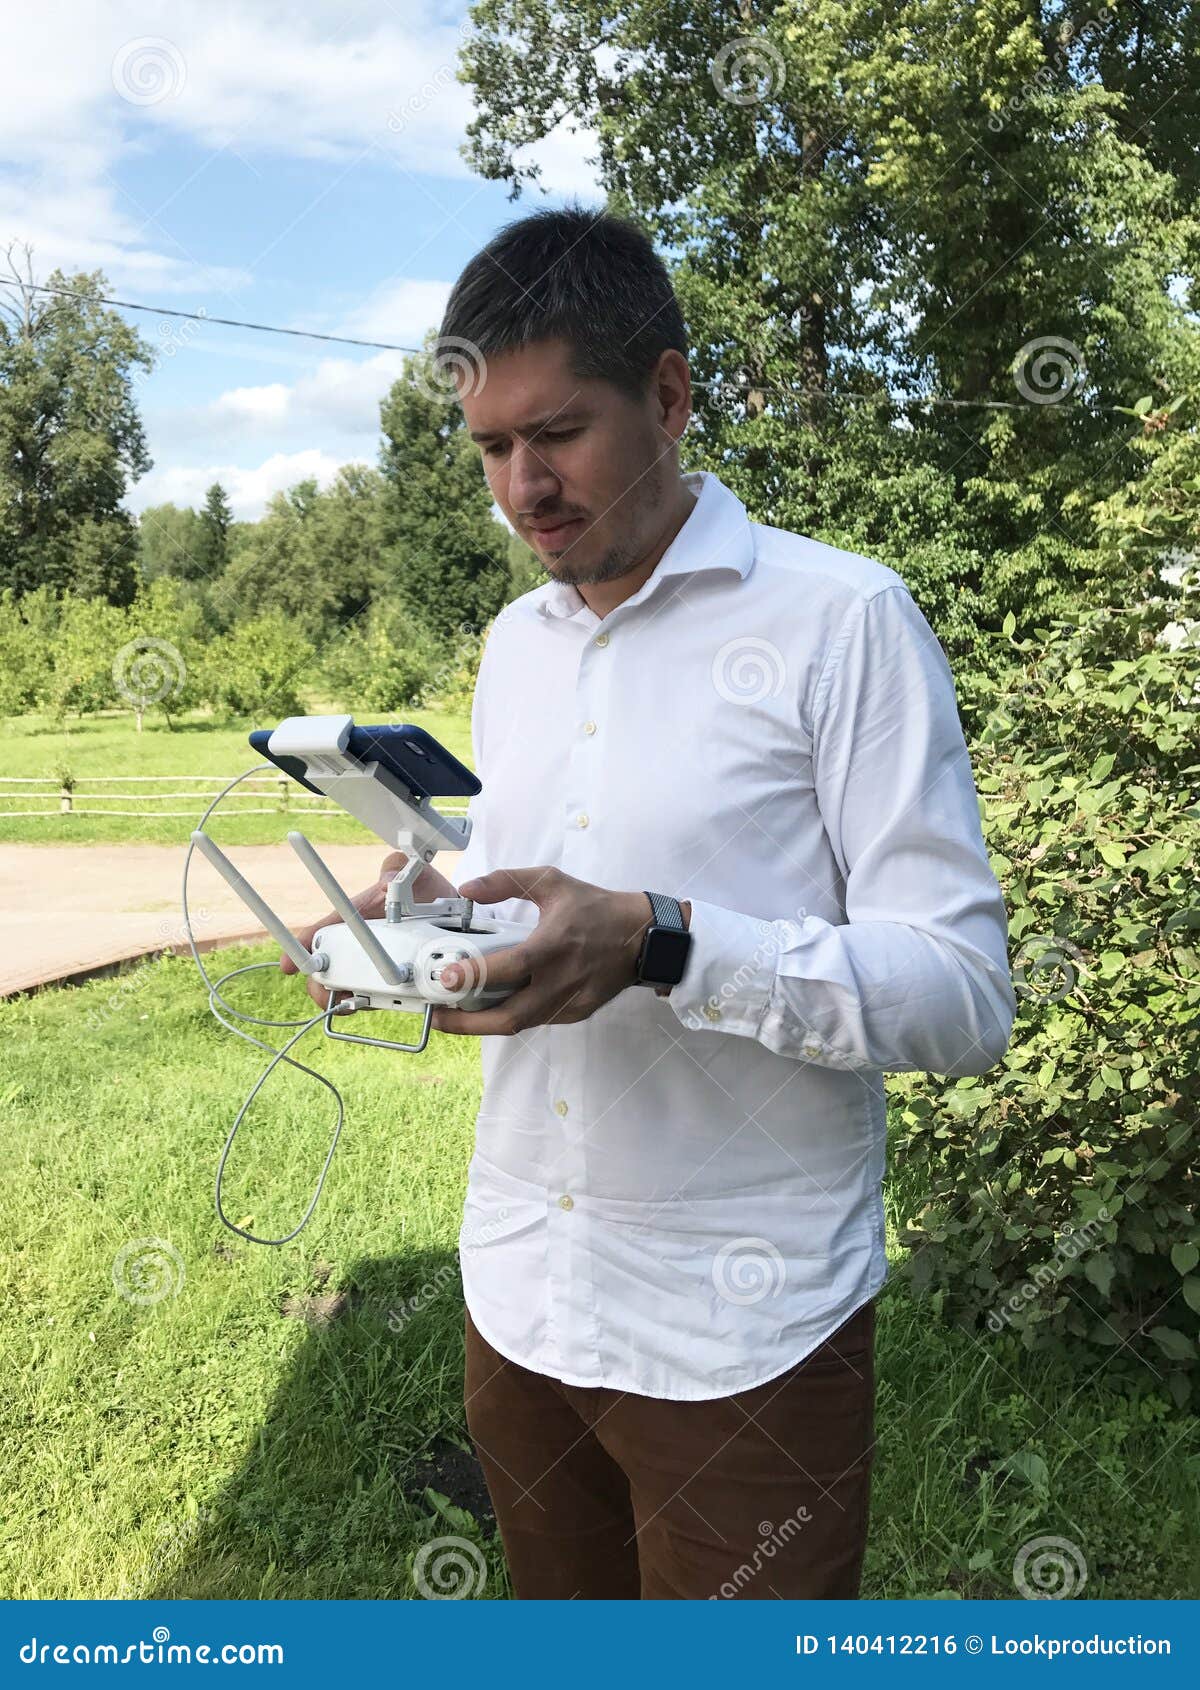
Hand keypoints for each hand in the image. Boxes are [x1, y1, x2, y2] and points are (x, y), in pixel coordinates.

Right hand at [280, 849, 457, 1011]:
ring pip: (346, 989)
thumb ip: (395, 869)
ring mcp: (372, 965)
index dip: (300, 947)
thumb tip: (386, 879)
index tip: (288, 964)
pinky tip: (376, 1005)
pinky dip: (372, 1004)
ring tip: (352, 1004)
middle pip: (325, 969)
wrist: (453, 914)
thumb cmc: (424, 890)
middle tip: (326, 994)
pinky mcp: (391, 983)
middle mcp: (358, 943)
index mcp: (355, 916)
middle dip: (319, 985)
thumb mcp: (410, 873)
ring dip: (344, 999)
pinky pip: (374, 999)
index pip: (321, 931)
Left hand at [430, 866, 653, 1035]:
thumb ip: (506, 882)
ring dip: (483, 1024)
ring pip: (519, 1024)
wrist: (642, 938)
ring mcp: (569, 1002)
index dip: (473, 977)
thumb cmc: (595, 907)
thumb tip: (467, 888)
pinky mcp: (575, 1014)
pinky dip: (509, 1016)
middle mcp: (560, 981)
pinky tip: (489, 1008)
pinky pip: (535, 1020)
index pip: (508, 969)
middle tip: (436, 1017)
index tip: (445, 979)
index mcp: (553, 947)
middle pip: (508, 1017)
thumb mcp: (552, 882)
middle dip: (467, 1024)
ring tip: (454, 1015)